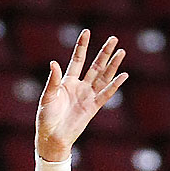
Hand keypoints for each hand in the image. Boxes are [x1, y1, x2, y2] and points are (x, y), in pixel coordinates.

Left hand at [35, 30, 127, 161]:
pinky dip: (114, 85)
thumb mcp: (47, 97)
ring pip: (103, 77)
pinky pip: (106, 94)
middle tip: (114, 38)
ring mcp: (88, 97)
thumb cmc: (46, 118)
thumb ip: (53, 80)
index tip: (87, 32)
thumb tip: (54, 63)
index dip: (82, 46)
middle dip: (104, 52)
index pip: (77, 60)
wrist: (52, 138)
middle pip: (95, 66)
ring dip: (112, 65)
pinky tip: (123, 75)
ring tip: (121, 52)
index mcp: (67, 82)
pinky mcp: (93, 108)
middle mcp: (80, 87)